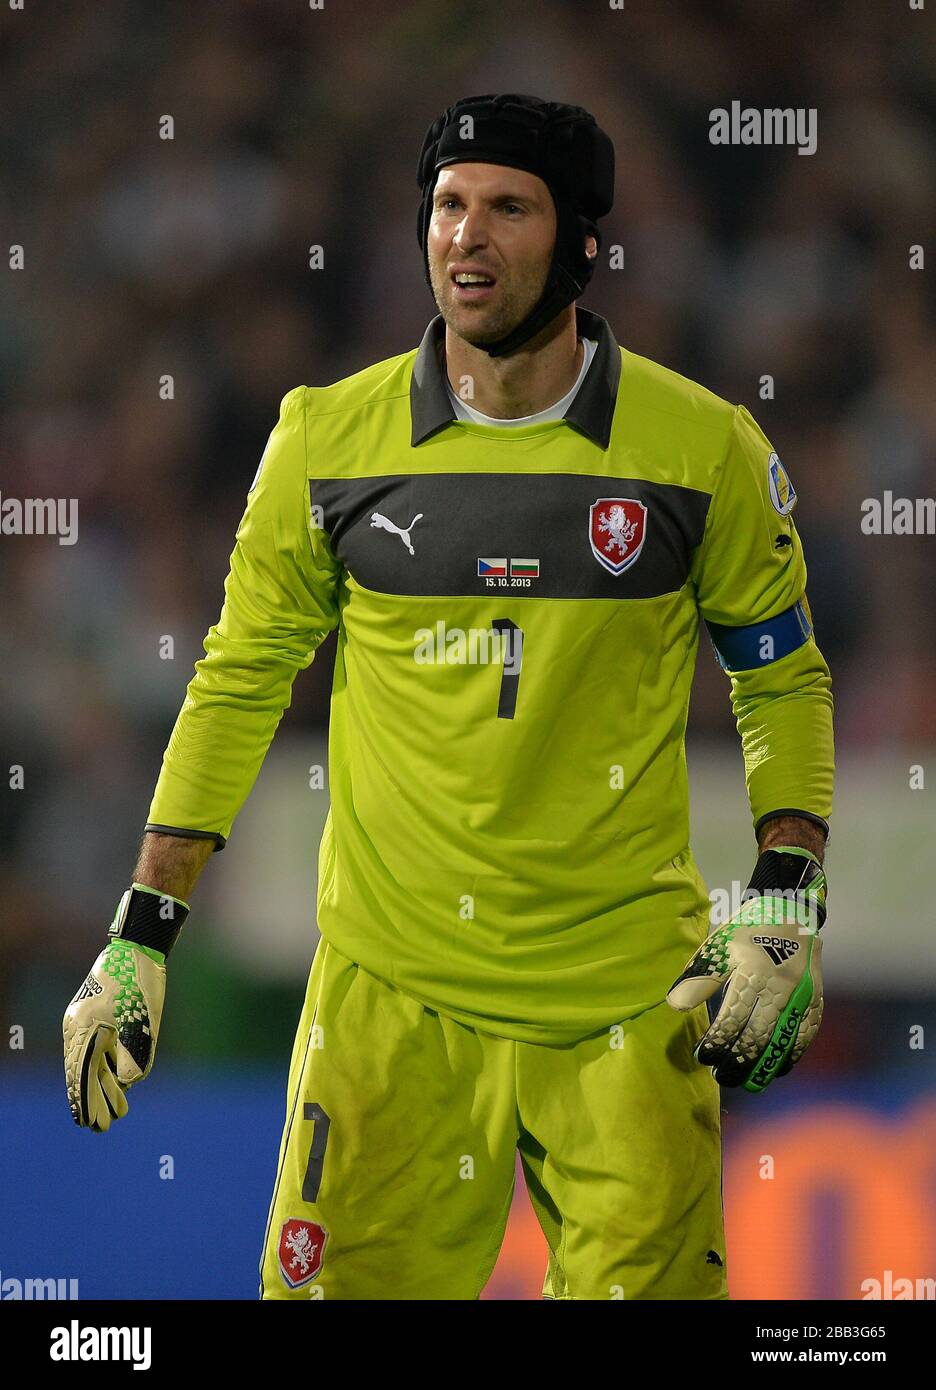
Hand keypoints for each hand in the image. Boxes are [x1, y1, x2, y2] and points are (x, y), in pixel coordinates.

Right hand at [63, 936, 165, 1131]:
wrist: (137, 947)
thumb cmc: (139, 983)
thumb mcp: (141, 1021)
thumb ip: (134, 1053)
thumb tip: (130, 1082)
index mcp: (84, 1030)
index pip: (82, 1075)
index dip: (87, 1101)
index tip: (91, 1124)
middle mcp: (79, 1028)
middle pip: (83, 1072)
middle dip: (94, 1100)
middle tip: (102, 1127)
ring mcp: (86, 1021)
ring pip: (91, 1062)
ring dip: (103, 1086)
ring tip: (118, 1111)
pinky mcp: (96, 1016)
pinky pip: (97, 1049)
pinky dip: (107, 1067)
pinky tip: (120, 1083)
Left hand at [666, 895, 822, 1091]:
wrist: (789, 912)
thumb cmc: (746, 932)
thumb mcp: (718, 947)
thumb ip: (699, 978)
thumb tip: (675, 1006)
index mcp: (752, 973)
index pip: (732, 1019)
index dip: (717, 1041)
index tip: (703, 1056)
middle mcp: (780, 988)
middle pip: (758, 1036)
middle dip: (737, 1060)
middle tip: (721, 1076)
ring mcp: (801, 996)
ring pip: (783, 1041)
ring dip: (763, 1066)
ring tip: (746, 1081)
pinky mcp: (816, 1000)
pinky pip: (805, 1036)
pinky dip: (791, 1055)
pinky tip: (777, 1068)